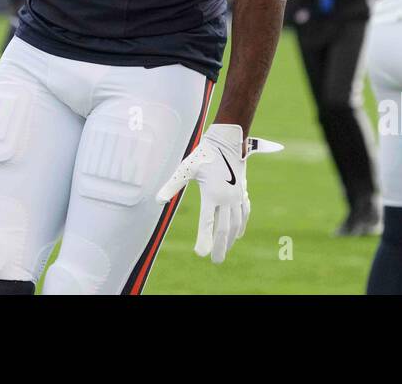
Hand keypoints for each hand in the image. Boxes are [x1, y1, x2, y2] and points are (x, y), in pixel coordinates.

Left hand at [156, 124, 282, 263]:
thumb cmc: (204, 154)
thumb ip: (172, 185)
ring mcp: (237, 195)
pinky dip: (242, 225)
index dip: (203, 240)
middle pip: (224, 228)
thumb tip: (157, 200)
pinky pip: (244, 212)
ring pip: (236, 223)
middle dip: (219, 246)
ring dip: (230, 239)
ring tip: (225, 250)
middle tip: (215, 261)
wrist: (228, 140)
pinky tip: (239, 233)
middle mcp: (226, 198)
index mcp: (212, 194)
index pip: (207, 223)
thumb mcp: (186, 169)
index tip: (200, 254)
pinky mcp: (242, 191)